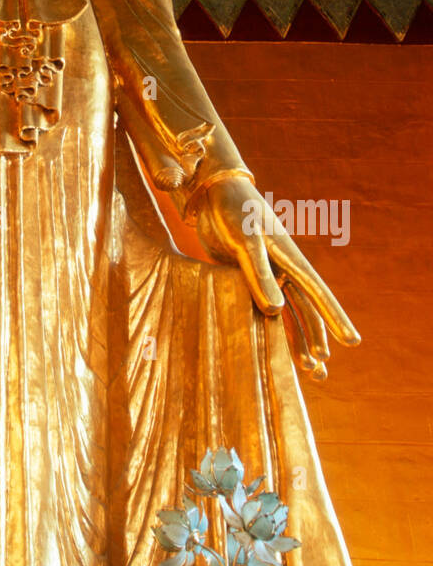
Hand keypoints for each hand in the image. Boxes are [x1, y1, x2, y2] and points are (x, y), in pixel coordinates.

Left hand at [196, 177, 359, 378]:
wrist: (212, 194)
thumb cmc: (234, 211)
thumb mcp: (245, 241)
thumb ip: (258, 274)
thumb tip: (276, 312)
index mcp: (290, 257)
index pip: (317, 293)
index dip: (334, 318)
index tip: (353, 342)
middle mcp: (283, 269)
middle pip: (305, 310)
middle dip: (314, 339)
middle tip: (319, 370)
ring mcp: (266, 275)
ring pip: (286, 314)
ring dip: (296, 340)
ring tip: (309, 371)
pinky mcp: (245, 278)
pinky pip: (260, 308)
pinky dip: (267, 327)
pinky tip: (270, 351)